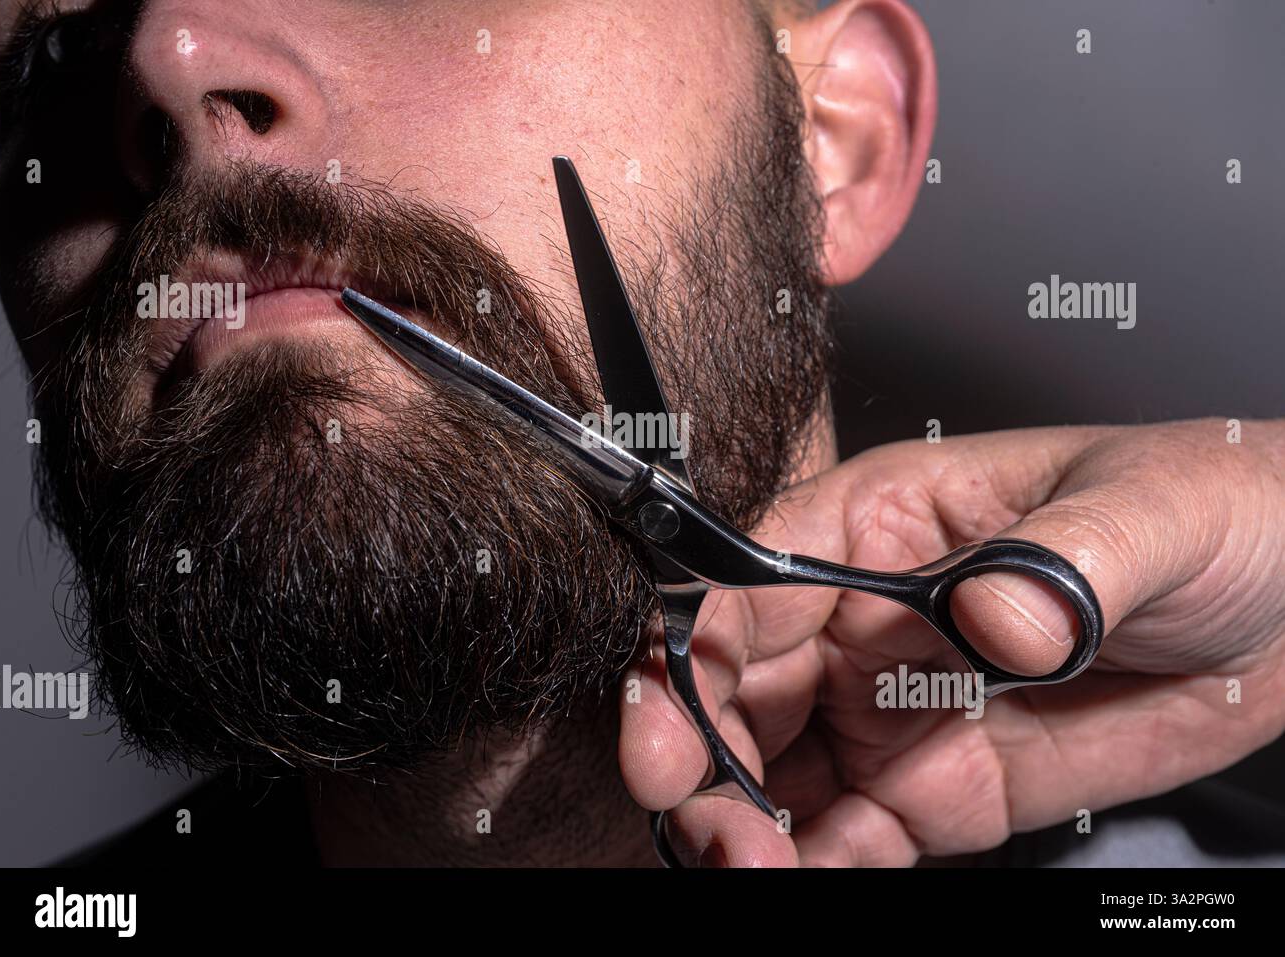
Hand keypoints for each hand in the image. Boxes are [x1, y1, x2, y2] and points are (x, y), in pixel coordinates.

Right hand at [619, 417, 1284, 865]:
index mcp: (879, 523)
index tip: (667, 735)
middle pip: (738, 691)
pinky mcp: (939, 785)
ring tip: (759, 875)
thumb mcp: (1152, 515)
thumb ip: (1066, 558)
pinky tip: (822, 875)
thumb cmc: (1214, 512)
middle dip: (704, 765)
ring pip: (776, 773)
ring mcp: (893, 706)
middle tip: (719, 839)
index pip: (748, 586)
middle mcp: (865, 616)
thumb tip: (996, 613)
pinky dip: (819, 862)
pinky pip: (851, 833)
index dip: (691, 657)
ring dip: (747, 829)